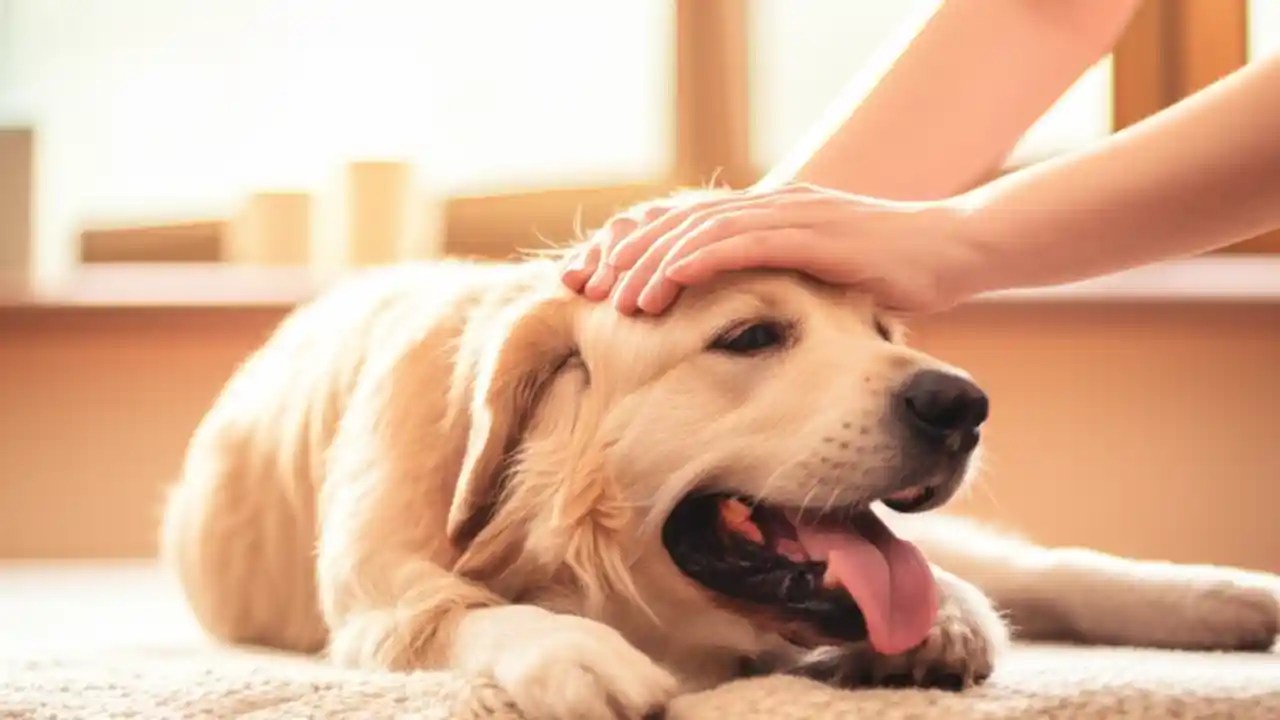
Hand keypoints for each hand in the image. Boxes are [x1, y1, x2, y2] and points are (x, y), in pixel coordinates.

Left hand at [564, 184, 981, 314]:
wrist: (955, 250)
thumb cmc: (884, 275)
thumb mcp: (812, 284)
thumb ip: (771, 293)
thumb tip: (730, 330)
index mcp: (757, 219)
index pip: (674, 225)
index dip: (626, 250)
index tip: (588, 287)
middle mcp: (764, 210)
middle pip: (671, 223)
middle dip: (619, 256)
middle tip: (579, 290)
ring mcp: (788, 216)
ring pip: (698, 230)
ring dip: (650, 263)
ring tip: (613, 298)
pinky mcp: (816, 234)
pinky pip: (745, 243)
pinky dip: (700, 260)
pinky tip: (668, 281)